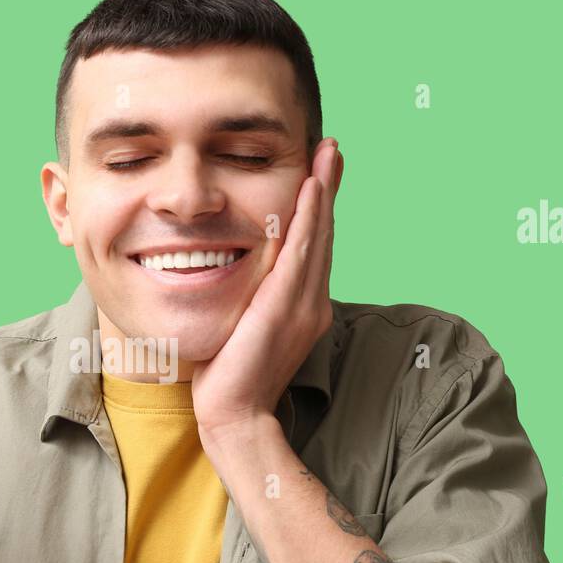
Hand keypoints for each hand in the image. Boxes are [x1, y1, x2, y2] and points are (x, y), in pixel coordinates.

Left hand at [192, 138, 342, 447]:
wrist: (234, 415)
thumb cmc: (230, 377)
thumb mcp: (244, 328)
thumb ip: (250, 301)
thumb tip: (238, 278)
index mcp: (304, 308)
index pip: (314, 247)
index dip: (318, 208)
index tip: (318, 171)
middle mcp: (312, 303)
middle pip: (324, 234)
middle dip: (327, 188)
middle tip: (331, 146)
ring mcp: (304, 305)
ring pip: (318, 236)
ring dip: (322, 190)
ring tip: (327, 152)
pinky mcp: (286, 307)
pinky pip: (301, 252)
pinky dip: (308, 218)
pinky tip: (309, 188)